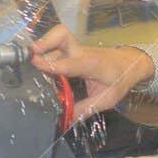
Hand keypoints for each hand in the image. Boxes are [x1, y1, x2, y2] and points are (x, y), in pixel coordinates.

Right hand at [31, 25, 153, 119]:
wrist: (130, 63)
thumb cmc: (119, 80)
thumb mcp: (107, 99)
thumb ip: (85, 109)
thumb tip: (66, 121)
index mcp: (91, 64)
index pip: (70, 63)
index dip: (52, 64)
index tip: (36, 63)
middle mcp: (80, 53)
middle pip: (61, 36)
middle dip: (44, 42)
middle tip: (28, 55)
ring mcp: (74, 49)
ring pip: (54, 41)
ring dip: (41, 48)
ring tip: (27, 61)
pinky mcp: (70, 50)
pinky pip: (54, 47)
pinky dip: (43, 51)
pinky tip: (36, 63)